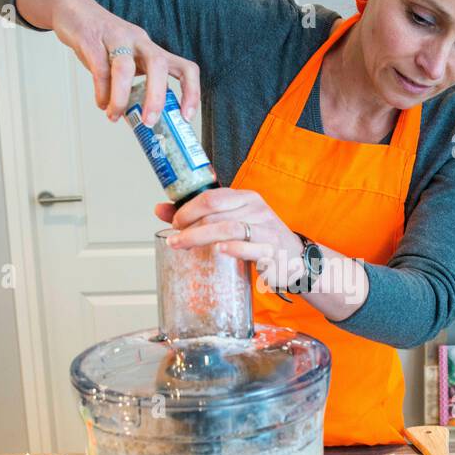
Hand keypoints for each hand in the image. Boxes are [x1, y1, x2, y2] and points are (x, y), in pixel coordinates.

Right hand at [17, 0, 200, 125]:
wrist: (72, 9)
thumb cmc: (102, 41)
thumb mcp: (126, 61)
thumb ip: (132, 87)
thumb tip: (137, 119)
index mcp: (152, 50)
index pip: (185, 68)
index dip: (191, 92)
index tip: (186, 116)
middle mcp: (139, 41)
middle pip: (159, 65)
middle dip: (156, 97)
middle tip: (148, 122)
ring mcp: (116, 37)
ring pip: (125, 67)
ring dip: (121, 97)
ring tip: (114, 115)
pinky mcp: (92, 38)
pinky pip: (99, 67)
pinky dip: (101, 90)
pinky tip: (101, 103)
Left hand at [154, 188, 302, 288]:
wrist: (294, 259)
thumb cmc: (259, 238)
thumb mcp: (232, 221)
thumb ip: (199, 215)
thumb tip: (160, 209)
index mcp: (246, 197)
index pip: (213, 196)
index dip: (188, 208)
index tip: (174, 222)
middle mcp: (256, 209)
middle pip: (216, 213)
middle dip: (189, 226)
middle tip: (174, 239)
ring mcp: (265, 229)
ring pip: (228, 228)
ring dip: (201, 237)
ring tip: (183, 245)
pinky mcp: (271, 251)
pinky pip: (250, 247)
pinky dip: (233, 248)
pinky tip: (219, 250)